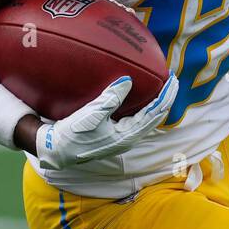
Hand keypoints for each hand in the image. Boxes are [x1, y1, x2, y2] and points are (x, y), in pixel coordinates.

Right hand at [35, 75, 177, 169]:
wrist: (56, 150)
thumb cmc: (73, 134)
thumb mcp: (91, 115)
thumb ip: (111, 98)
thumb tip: (128, 80)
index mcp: (127, 136)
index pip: (155, 113)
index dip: (166, 95)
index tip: (172, 79)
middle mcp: (129, 137)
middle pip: (155, 115)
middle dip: (165, 97)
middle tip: (172, 79)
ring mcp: (123, 136)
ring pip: (147, 117)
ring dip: (156, 101)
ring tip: (161, 85)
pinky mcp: (115, 133)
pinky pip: (136, 117)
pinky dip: (143, 105)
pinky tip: (140, 94)